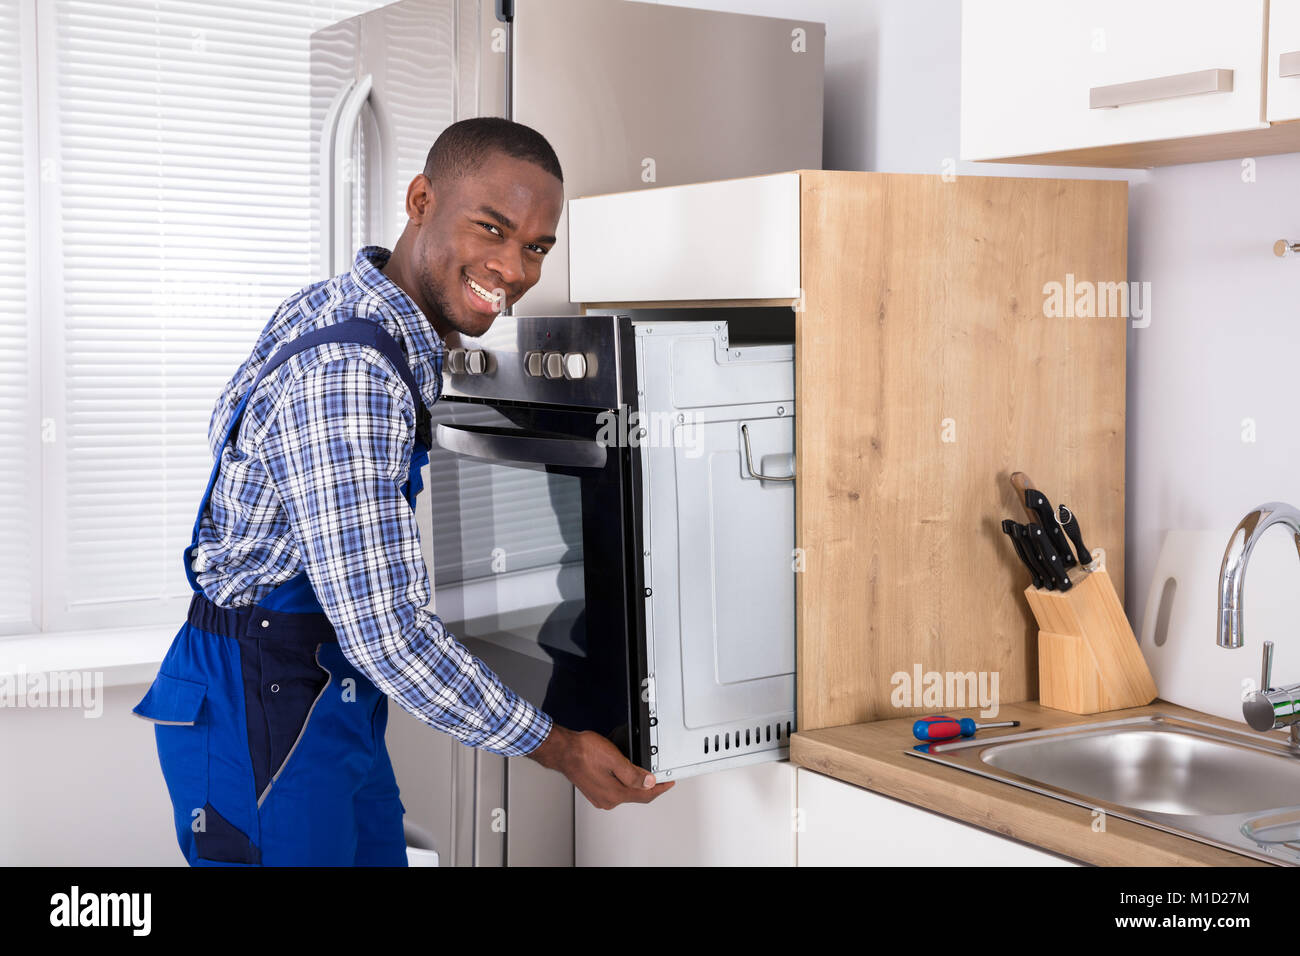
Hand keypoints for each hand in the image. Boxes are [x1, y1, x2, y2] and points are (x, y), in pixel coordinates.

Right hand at [528, 724, 674, 809]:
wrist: (563, 750)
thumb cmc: (583, 752)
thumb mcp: (614, 759)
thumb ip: (634, 774)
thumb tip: (649, 782)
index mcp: (615, 794)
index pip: (645, 795)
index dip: (661, 788)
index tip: (669, 782)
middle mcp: (607, 799)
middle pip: (637, 795)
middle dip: (650, 786)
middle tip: (660, 775)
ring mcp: (599, 797)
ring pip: (626, 792)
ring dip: (636, 783)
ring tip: (644, 771)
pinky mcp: (594, 791)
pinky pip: (615, 789)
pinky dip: (624, 782)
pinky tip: (625, 772)